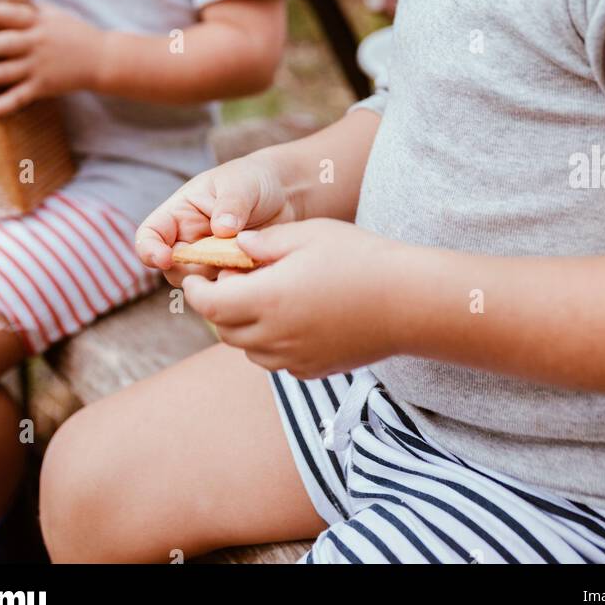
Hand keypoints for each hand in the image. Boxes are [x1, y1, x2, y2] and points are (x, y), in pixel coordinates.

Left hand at [0, 0, 104, 114]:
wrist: (102, 59)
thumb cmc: (74, 33)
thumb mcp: (54, 15)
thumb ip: (29, 10)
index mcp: (39, 23)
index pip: (12, 15)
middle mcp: (37, 44)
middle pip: (3, 45)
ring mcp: (39, 67)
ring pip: (4, 73)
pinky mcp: (43, 87)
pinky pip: (18, 98)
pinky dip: (0, 105)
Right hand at [135, 150, 297, 284]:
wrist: (284, 194)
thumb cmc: (252, 180)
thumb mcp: (240, 183)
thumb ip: (230, 204)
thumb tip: (222, 229)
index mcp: (179, 215)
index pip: (149, 236)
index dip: (150, 251)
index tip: (165, 258)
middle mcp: (189, 242)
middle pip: (174, 270)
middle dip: (194, 269)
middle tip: (223, 255)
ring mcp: (210, 262)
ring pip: (201, 285)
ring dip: (221, 277)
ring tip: (247, 256)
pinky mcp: (232, 275)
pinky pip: (228, 291)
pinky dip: (241, 285)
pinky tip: (259, 266)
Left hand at [180, 218, 406, 377]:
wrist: (408, 302)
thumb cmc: (360, 258)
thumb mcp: (308, 235)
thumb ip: (265, 243)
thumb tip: (238, 247)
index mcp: (268, 299)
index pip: (209, 305)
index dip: (196, 290)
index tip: (197, 276)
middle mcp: (275, 336)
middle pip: (224, 330)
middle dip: (217, 307)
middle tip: (229, 281)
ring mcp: (294, 359)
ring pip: (248, 349)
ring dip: (243, 326)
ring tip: (262, 297)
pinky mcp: (313, 369)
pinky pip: (276, 360)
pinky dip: (270, 342)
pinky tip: (292, 316)